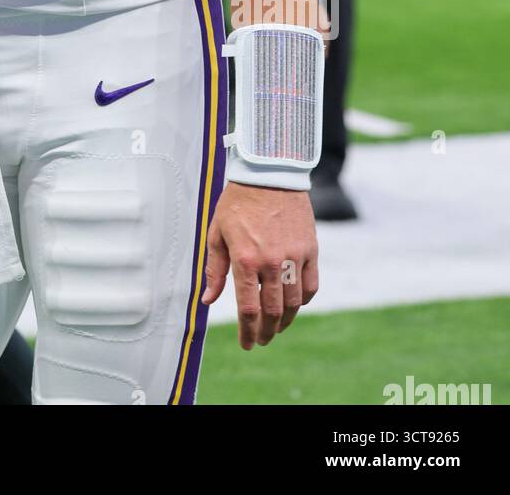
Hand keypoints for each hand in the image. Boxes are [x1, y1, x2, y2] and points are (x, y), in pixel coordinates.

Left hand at [201, 181, 318, 348]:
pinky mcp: (311, 250)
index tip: (247, 344)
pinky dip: (304, 300)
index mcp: (245, 259)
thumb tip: (208, 300)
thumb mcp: (217, 233)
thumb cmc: (237, 202)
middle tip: (261, 340)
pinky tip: (294, 305)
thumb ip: (215, 270)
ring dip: (285, 321)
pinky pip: (311, 285)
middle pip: (272, 311)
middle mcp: (272, 262)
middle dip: (266, 332)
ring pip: (294, 303)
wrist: (268, 174)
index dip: (248, 332)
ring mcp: (294, 257)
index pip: (248, 309)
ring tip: (275, 328)